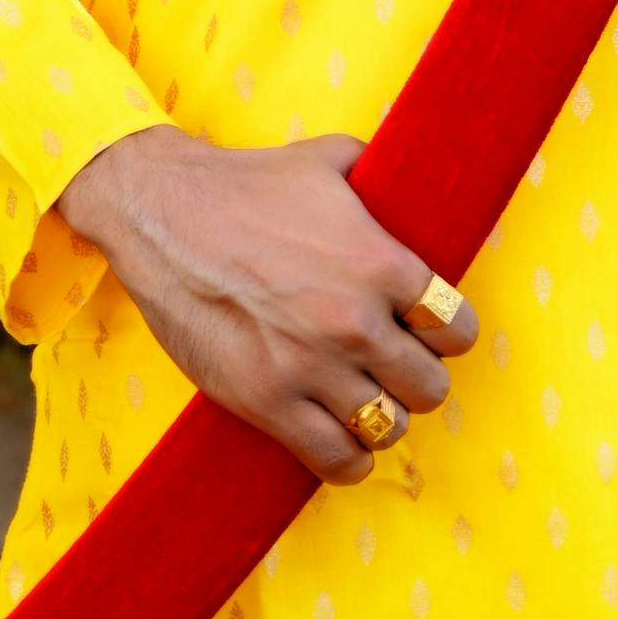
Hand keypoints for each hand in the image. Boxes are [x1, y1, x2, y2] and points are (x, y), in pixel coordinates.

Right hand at [55, 124, 476, 484]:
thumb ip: (383, 179)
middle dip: (418, 374)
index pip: (455, 328)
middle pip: (430, 385)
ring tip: (368, 396)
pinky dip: (349, 458)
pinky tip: (345, 438)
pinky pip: (335, 458)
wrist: (162, 213)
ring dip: (383, 413)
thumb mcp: (330, 159)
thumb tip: (416, 183)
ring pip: (388, 426)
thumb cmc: (248, 183)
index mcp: (380, 263)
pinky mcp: (266, 401)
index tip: (432, 331)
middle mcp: (353, 322)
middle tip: (396, 362)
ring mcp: (308, 367)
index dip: (448, 331)